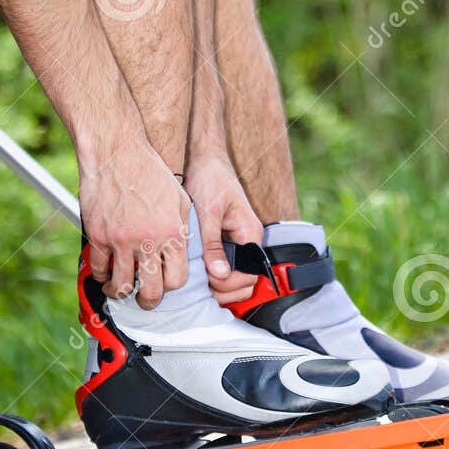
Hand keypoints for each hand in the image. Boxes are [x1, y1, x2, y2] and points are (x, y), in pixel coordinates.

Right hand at [78, 136, 190, 309]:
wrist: (117, 151)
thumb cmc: (149, 170)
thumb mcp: (178, 198)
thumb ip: (181, 227)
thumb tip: (181, 251)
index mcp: (172, 233)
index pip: (177, 279)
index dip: (170, 286)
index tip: (164, 284)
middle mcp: (148, 241)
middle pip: (151, 291)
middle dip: (148, 302)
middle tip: (144, 301)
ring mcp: (121, 241)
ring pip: (121, 285)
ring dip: (121, 293)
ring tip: (120, 290)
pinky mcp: (99, 236)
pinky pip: (99, 268)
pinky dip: (101, 275)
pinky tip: (104, 273)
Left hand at [182, 153, 262, 305]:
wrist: (205, 159)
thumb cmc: (210, 179)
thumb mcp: (208, 212)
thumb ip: (213, 244)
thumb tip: (220, 273)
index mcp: (251, 234)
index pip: (250, 276)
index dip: (229, 284)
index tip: (208, 280)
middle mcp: (249, 240)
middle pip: (246, 281)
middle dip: (225, 290)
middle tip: (201, 286)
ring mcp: (239, 241)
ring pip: (236, 276)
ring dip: (220, 284)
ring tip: (198, 281)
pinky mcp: (228, 240)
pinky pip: (227, 265)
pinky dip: (215, 273)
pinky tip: (199, 271)